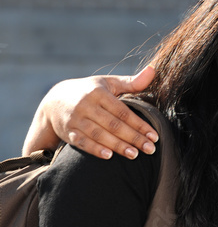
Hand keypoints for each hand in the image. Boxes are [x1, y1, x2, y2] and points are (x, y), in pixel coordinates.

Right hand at [22, 66, 157, 158]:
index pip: (123, 112)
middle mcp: (86, 105)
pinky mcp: (68, 131)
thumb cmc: (90, 91)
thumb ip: (132, 82)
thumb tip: (153, 69)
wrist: (54, 101)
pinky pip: (82, 142)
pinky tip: (109, 156)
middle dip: (133, 138)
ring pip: (99, 134)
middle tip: (150, 149)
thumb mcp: (108, 83)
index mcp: (99, 93)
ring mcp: (75, 119)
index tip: (154, 136)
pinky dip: (94, 149)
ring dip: (117, 146)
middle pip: (113, 125)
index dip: (139, 124)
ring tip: (134, 155)